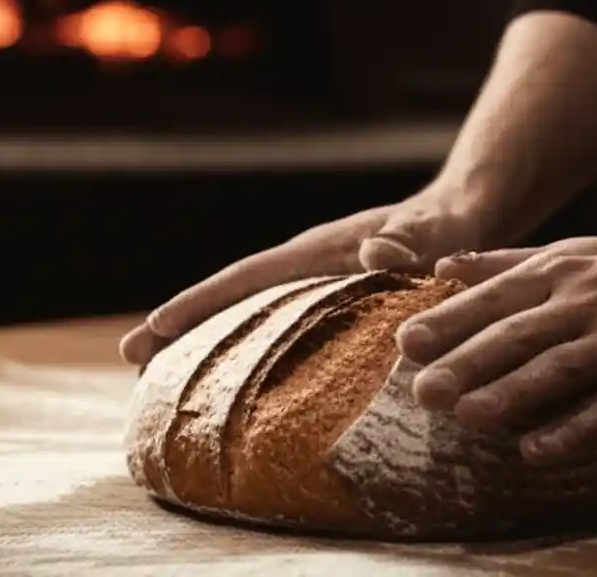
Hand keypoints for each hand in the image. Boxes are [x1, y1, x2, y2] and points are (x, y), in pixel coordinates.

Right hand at [119, 187, 487, 365]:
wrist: (466, 215)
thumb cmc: (452, 225)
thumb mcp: (439, 233)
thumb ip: (414, 241)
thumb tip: (378, 252)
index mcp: (320, 250)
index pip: (247, 277)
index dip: (199, 303)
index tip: (152, 329)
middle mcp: (307, 265)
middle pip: (232, 296)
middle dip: (182, 322)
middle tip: (130, 360)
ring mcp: (315, 282)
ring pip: (250, 312)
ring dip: (208, 339)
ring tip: (159, 376)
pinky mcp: (329, 300)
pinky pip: (278, 324)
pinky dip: (247, 347)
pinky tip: (232, 381)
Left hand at [395, 236, 596, 464]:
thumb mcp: (582, 254)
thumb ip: (512, 263)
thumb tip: (442, 268)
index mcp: (570, 270)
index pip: (500, 293)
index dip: (452, 318)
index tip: (408, 341)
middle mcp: (595, 303)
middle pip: (521, 335)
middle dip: (468, 363)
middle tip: (421, 390)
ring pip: (560, 371)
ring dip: (511, 396)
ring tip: (466, 416)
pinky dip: (572, 431)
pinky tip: (536, 450)